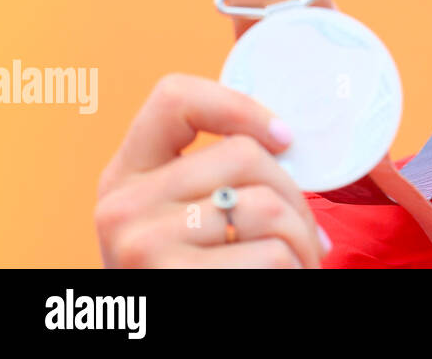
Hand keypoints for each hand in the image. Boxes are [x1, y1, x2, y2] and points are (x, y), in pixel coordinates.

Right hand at [95, 73, 330, 266]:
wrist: (163, 337)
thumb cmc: (194, 276)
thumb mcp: (183, 222)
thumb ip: (214, 179)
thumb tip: (291, 143)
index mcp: (126, 176)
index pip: (173, 97)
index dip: (239, 105)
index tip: (285, 138)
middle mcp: (122, 207)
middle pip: (245, 156)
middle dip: (297, 197)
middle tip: (310, 236)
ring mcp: (141, 247)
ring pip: (267, 208)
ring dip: (304, 241)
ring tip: (302, 264)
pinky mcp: (173, 283)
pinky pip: (271, 257)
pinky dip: (296, 271)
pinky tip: (288, 282)